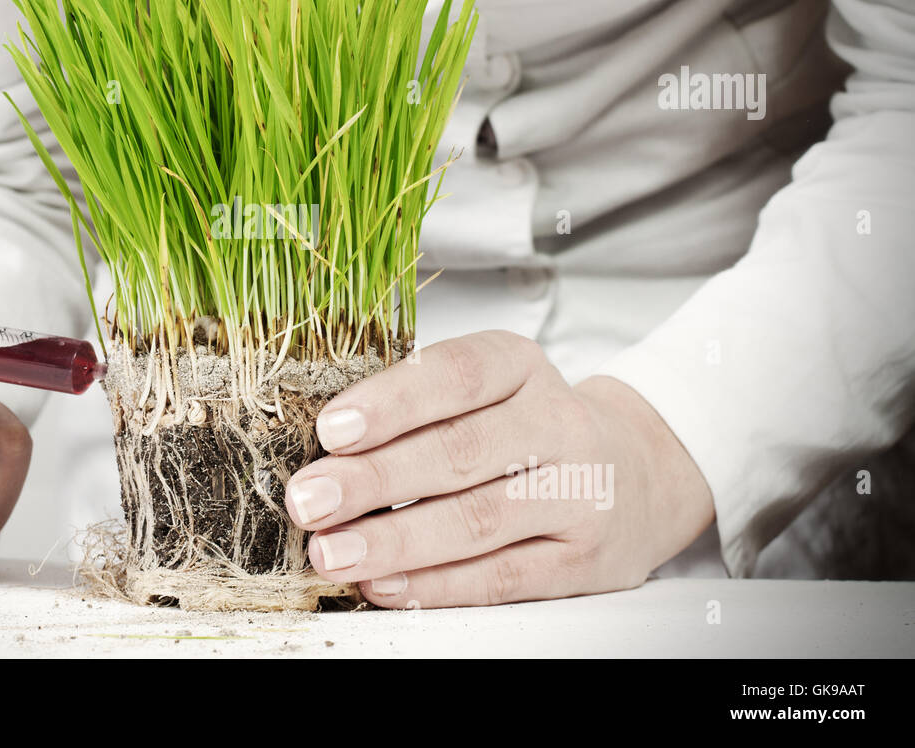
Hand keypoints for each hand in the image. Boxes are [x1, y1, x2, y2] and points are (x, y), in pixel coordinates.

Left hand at [285, 331, 714, 607]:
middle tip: (309, 499)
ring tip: (330, 551)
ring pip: (477, 520)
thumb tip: (327, 449)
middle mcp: (557, 423)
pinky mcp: (582, 560)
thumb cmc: (532, 425)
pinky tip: (382, 582)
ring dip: (394, 540)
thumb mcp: (491, 388)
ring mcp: (577, 494)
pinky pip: (500, 576)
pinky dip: (434, 584)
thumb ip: (419, 407)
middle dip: (373, 479)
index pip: (457, 375)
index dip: (392, 402)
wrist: (642, 471)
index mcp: (522, 366)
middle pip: (459, 452)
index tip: (332, 429)